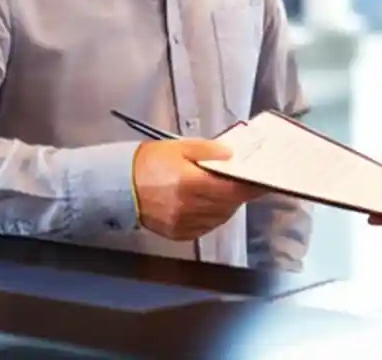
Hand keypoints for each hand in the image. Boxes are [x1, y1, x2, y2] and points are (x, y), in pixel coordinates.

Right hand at [132, 139, 265, 240]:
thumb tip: (231, 156)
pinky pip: (205, 227)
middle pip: (228, 205)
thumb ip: (209, 150)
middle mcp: (188, 208)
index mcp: (190, 184)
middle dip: (238, 194)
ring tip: (221, 191)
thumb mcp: (180, 147)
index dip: (252, 187)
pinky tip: (207, 204)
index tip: (263, 182)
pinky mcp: (177, 234)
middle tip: (240, 182)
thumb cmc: (149, 163)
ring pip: (219, 218)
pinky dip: (212, 217)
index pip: (233, 189)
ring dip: (226, 206)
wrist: (118, 185)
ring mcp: (182, 224)